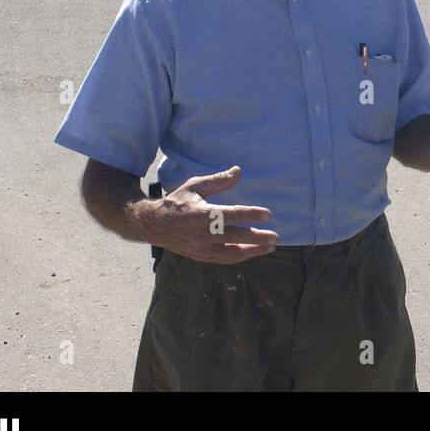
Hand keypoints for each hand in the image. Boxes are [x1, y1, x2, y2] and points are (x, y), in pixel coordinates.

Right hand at [144, 166, 277, 263]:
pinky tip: (254, 251)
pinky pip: (224, 259)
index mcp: (202, 214)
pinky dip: (240, 256)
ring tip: (270, 247)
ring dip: (253, 251)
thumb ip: (218, 181)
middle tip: (275, 237)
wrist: (154, 225)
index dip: (250, 215)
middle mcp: (202, 234)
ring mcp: (201, 248)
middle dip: (257, 238)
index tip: (267, 214)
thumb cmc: (177, 202)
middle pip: (235, 237)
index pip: (231, 215)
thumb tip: (238, 171)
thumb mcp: (195, 186)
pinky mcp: (200, 256)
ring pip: (232, 253)